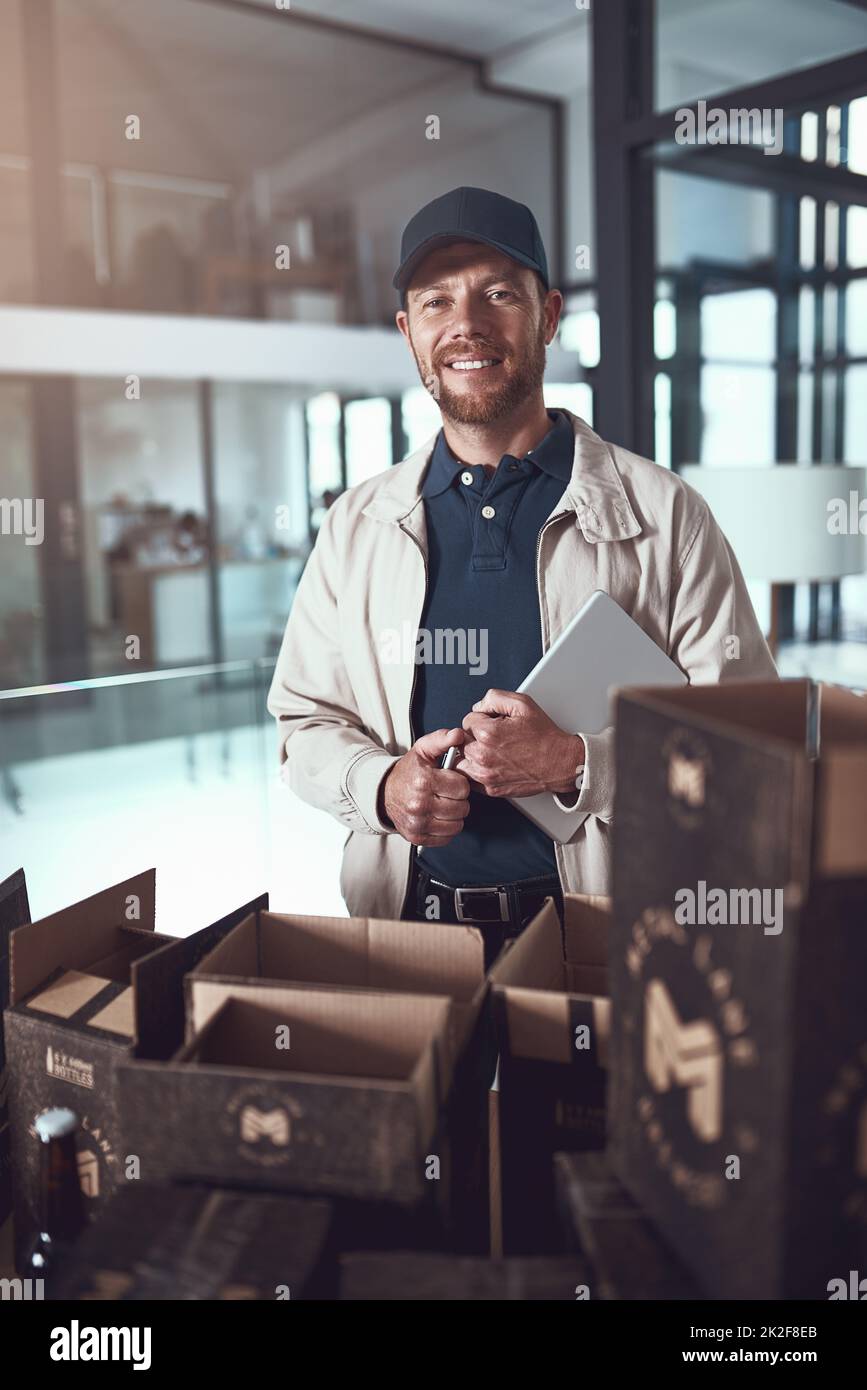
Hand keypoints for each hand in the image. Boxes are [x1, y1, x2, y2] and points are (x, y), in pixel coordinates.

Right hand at [381, 727, 470, 846]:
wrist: (385, 792)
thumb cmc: (409, 770)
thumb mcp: (423, 749)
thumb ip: (442, 739)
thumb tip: (459, 734)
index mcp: (423, 780)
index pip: (462, 788)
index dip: (459, 783)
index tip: (450, 781)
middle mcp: (419, 804)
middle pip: (462, 808)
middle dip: (458, 799)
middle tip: (447, 793)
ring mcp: (417, 823)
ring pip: (457, 824)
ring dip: (454, 815)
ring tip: (444, 804)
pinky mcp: (416, 837)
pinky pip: (447, 837)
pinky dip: (446, 828)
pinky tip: (438, 817)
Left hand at [456, 689, 583, 797]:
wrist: (559, 763)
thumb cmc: (544, 736)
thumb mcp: (522, 704)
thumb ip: (494, 698)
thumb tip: (478, 706)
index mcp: (488, 733)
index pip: (467, 721)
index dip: (481, 719)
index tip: (494, 724)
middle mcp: (483, 755)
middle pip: (461, 741)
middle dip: (474, 736)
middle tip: (494, 737)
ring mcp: (485, 774)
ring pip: (461, 761)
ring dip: (471, 754)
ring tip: (491, 750)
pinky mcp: (490, 789)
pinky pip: (470, 778)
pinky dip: (476, 771)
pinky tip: (491, 764)